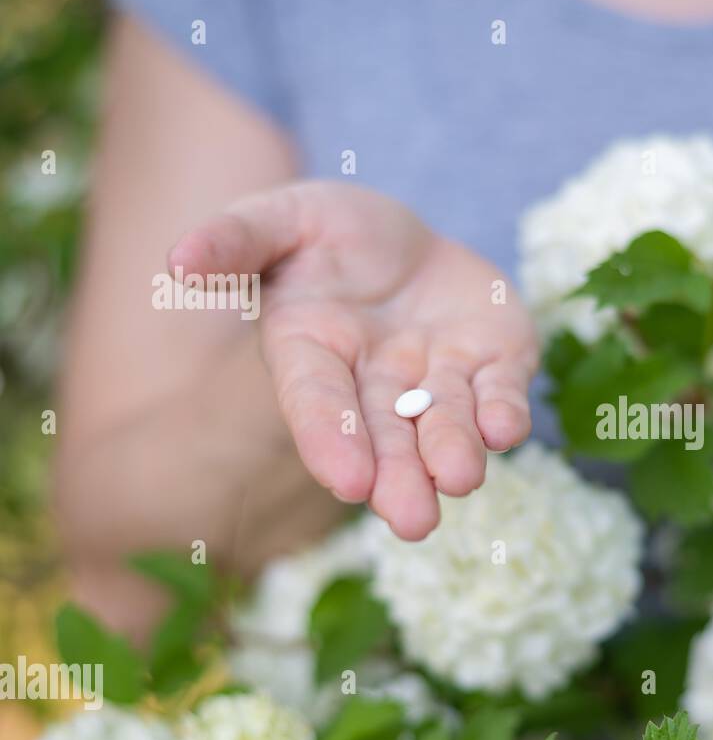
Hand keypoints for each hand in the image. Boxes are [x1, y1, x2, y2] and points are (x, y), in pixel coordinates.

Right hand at [168, 181, 537, 539]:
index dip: (331, 439)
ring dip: (455, 452)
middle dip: (401, 476)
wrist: (405, 240)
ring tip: (461, 479)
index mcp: (313, 354)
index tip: (348, 480)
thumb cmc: (328, 235)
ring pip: (447, 422)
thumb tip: (177, 263)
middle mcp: (376, 382)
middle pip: (387, 435)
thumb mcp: (279, 219)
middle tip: (414, 520)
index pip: (318, 403)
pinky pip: (501, 392)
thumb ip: (236, 240)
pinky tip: (507, 429)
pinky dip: (505, 411)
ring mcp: (439, 377)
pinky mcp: (494, 363)